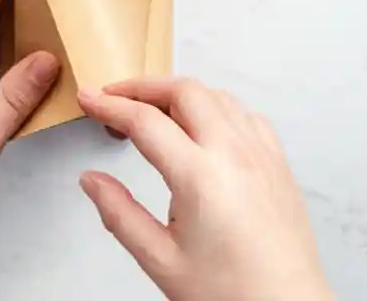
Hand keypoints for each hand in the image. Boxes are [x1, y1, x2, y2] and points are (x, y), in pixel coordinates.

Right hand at [78, 78, 333, 300]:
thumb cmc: (232, 293)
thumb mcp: (160, 260)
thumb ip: (120, 214)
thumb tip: (92, 181)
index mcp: (201, 177)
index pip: (145, 121)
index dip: (110, 104)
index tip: (89, 98)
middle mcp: (235, 154)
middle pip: (184, 91)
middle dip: (143, 86)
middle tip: (116, 97)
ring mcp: (261, 154)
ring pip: (217, 95)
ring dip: (180, 92)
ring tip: (153, 109)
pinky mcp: (278, 163)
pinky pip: (245, 114)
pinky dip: (217, 106)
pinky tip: (204, 124)